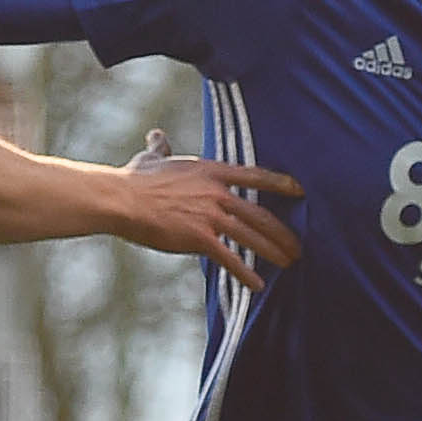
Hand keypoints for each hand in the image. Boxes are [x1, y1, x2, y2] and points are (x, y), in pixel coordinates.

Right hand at [111, 131, 302, 289]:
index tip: (299, 190)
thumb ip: (160, 148)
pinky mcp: (199, 238)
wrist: (121, 199)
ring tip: (289, 263)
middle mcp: (217, 192)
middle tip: (298, 246)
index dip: (280, 183)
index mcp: (210, 170)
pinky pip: (230, 258)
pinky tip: (257, 286)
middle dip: (283, 232)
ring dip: (274, 252)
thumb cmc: (134, 179)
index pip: (255, 176)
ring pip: (252, 236)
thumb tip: (157, 135)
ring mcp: (210, 215)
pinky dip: (245, 273)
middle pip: (260, 214)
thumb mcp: (151, 158)